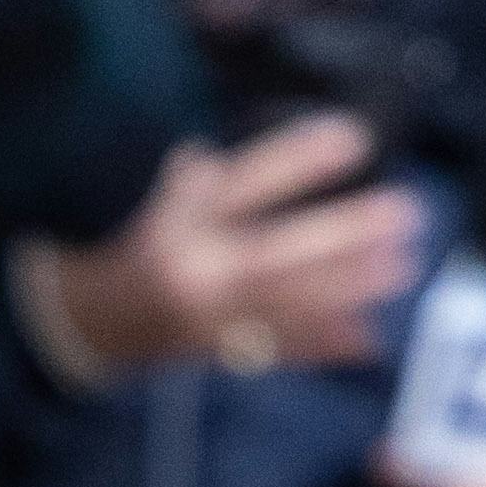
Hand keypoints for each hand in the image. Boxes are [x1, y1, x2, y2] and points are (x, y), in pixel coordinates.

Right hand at [26, 116, 423, 388]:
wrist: (81, 321)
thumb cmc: (129, 243)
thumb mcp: (155, 197)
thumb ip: (209, 174)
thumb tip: (273, 153)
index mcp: (173, 221)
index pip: (245, 183)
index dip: (299, 158)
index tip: (354, 135)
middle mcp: (191, 271)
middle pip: (278, 251)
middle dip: (344, 234)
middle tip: (404, 212)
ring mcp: (204, 318)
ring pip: (286, 302)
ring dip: (349, 287)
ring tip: (403, 265)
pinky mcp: (214, 351)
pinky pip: (275, 347)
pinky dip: (322, 344)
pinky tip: (369, 337)